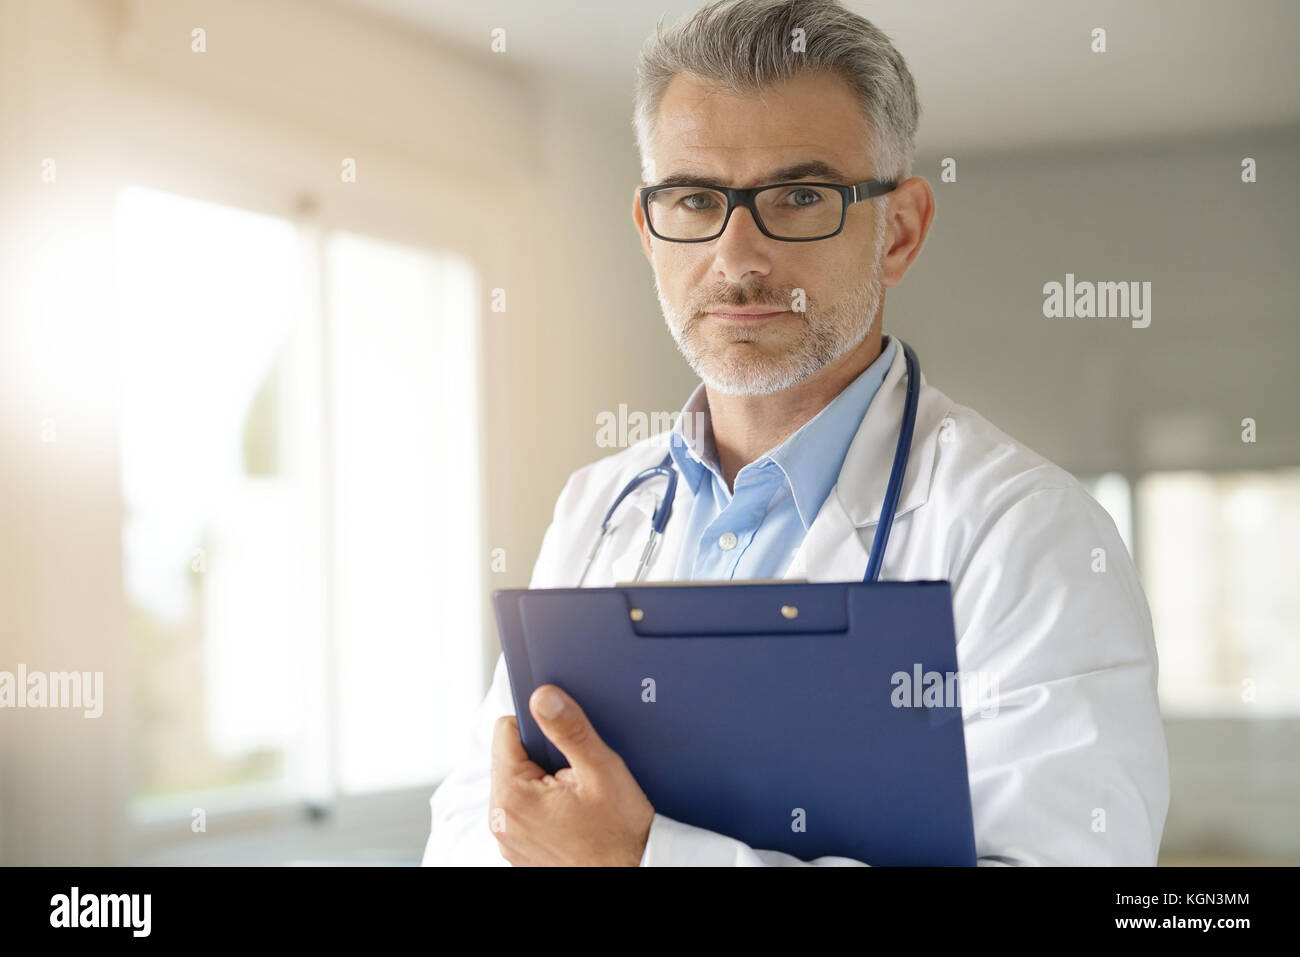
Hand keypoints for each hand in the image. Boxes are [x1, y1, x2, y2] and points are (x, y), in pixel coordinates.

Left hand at [489, 684, 654, 865]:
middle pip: (511, 757)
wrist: (634, 873)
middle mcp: (501, 821)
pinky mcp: (519, 850)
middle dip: (542, 755)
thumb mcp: (600, 770)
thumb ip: (569, 729)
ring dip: (543, 780)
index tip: (565, 740)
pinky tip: (572, 812)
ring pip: (518, 783)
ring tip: (577, 795)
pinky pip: (523, 810)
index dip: (539, 725)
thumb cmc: (621, 833)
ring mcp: (509, 839)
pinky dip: (544, 804)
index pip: (506, 730)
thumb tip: (542, 696)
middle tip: (577, 773)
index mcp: (511, 797)